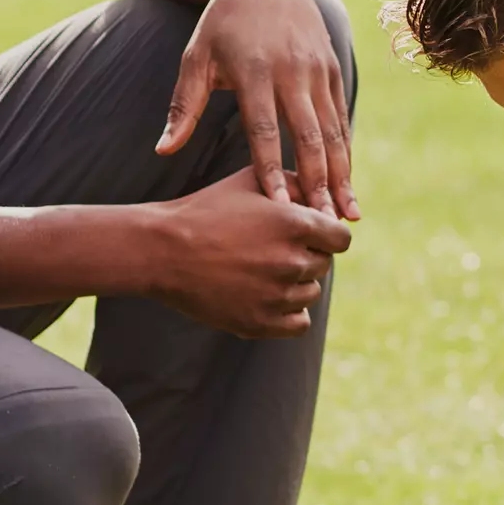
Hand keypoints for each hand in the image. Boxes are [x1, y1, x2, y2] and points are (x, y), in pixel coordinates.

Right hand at [151, 166, 352, 338]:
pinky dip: (290, 313)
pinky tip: (268, 298)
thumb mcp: (250, 181)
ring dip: (295, 284)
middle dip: (306, 255)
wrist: (161, 250)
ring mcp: (277, 295)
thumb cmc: (206, 209)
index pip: (342, 238)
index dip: (327, 235)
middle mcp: (292, 261)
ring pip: (311, 293)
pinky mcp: (260, 323)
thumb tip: (329, 204)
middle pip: (324, 265)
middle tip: (271, 250)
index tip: (308, 235)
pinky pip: (299, 323)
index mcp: (296, 224)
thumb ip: (295, 183)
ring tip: (261, 271)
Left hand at [164, 0, 355, 218]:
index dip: (271, 170)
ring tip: (348, 214)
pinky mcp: (333, 71)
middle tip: (323, 224)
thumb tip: (163, 151)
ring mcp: (318, 72)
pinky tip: (348, 183)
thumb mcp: (196, 58)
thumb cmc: (222, 23)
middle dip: (318, 184)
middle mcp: (293, 73)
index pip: (264, 130)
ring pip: (334, 133)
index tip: (277, 206)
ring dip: (341, 176)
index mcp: (255, 72)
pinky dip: (346, 153)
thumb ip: (184, 107)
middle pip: (309, 138)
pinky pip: (342, 119)